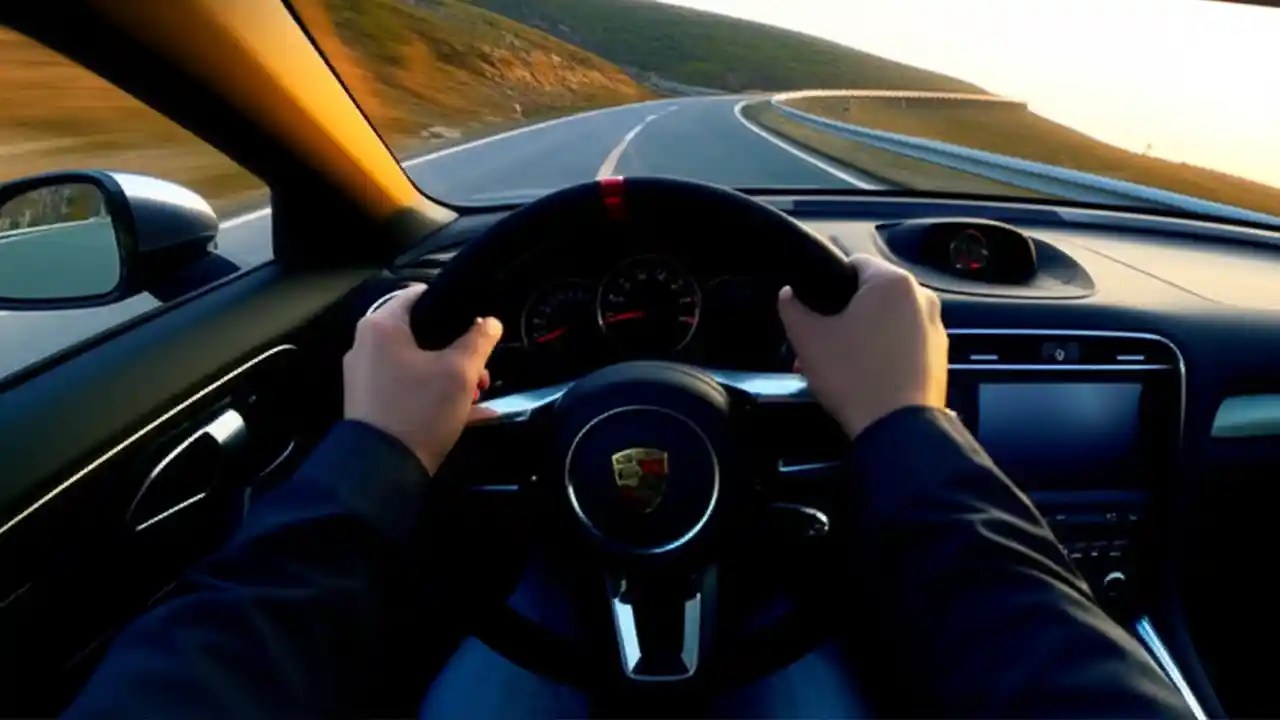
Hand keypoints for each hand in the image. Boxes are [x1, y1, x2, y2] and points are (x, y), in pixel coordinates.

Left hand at [344, 285, 502, 473]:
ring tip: (477, 396)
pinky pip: (408, 385)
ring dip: (450, 374)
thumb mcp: (459, 373)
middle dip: (458, 350)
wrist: (381, 470)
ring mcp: (365, 375)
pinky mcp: (369, 401)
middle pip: (422, 333)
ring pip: (417, 361)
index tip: (479, 324)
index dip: (454, 304)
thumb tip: (490, 322)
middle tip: (483, 371)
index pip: (421, 294)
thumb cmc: (420, 409)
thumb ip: (479, 340)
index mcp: (381, 326)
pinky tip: (465, 411)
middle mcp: (366, 344)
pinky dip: (433, 391)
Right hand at [778, 255, 947, 439]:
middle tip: (819, 345)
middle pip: (870, 296)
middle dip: (842, 317)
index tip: (813, 313)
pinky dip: (883, 353)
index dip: (827, 286)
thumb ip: (791, 307)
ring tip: (837, 366)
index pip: (852, 264)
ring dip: (860, 336)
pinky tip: (863, 377)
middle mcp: (921, 297)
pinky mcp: (939, 356)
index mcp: (892, 281)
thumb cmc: (853, 376)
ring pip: (887, 321)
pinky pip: (903, 343)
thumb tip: (788, 294)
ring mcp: (935, 328)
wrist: (897, 429)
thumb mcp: (808, 339)